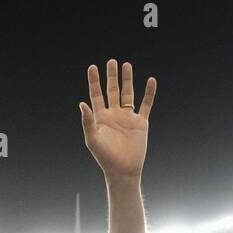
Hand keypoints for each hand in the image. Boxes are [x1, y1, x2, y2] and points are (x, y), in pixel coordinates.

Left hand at [79, 60, 155, 179]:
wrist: (123, 170)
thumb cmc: (105, 158)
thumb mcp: (93, 139)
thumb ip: (88, 121)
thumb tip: (82, 103)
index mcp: (100, 118)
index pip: (96, 95)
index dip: (94, 81)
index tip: (93, 67)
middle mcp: (114, 115)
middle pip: (112, 91)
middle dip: (112, 76)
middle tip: (111, 61)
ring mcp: (128, 118)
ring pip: (128, 94)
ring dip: (127, 80)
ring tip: (127, 65)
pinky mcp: (141, 123)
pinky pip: (146, 104)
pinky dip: (148, 93)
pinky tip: (150, 80)